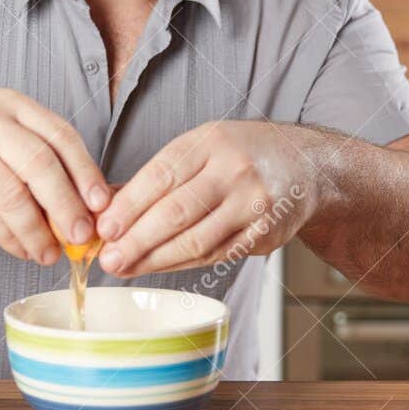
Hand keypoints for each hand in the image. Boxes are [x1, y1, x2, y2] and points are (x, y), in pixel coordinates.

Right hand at [0, 90, 108, 264]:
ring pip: (10, 195)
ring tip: (49, 252)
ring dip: (35, 231)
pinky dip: (7, 237)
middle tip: (80, 236)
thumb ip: (37, 159)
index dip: (86, 172)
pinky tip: (20, 248)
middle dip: (65, 206)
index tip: (101, 205)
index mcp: (12, 105)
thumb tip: (84, 205)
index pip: (60, 136)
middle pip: (39, 164)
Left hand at [95, 121, 315, 276]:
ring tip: (124, 267)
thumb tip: (106, 205)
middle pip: (177, 211)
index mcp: (212, 142)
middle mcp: (235, 170)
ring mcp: (253, 204)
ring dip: (155, 259)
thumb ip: (157, 175)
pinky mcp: (264, 235)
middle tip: (108, 258)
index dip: (129, 205)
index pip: (162, 175)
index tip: (103, 228)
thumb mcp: (202, 147)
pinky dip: (182, 264)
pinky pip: (216, 255)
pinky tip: (158, 267)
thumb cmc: (241, 155)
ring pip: (196, 240)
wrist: (305, 165)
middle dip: (136, 239)